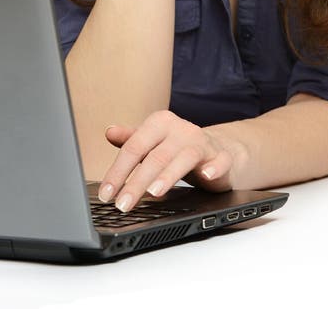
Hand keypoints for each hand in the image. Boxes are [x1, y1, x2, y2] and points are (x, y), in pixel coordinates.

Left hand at [97, 110, 245, 212]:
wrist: (219, 148)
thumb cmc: (178, 148)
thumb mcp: (153, 142)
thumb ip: (131, 140)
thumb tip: (109, 132)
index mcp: (160, 123)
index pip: (134, 147)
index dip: (118, 171)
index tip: (106, 194)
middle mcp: (181, 129)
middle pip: (156, 156)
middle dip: (137, 182)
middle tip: (122, 205)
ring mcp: (203, 142)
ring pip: (184, 157)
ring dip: (169, 175)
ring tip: (153, 193)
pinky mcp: (222, 156)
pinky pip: (220, 161)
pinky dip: (214, 168)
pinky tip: (207, 176)